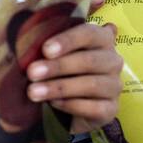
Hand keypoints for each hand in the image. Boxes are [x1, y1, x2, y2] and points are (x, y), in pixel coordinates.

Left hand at [24, 19, 122, 133]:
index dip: (68, 40)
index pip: (90, 33)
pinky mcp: (111, 109)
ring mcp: (114, 85)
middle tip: (32, 72)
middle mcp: (112, 61)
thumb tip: (27, 49)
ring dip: (59, 87)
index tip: (45, 50)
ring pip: (91, 84)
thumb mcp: (53, 57)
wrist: (73, 105)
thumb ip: (48, 50)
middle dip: (58, 66)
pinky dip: (71, 105)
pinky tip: (52, 103)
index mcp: (101, 39)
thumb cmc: (61, 72)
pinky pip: (94, 107)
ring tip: (33, 92)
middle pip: (89, 60)